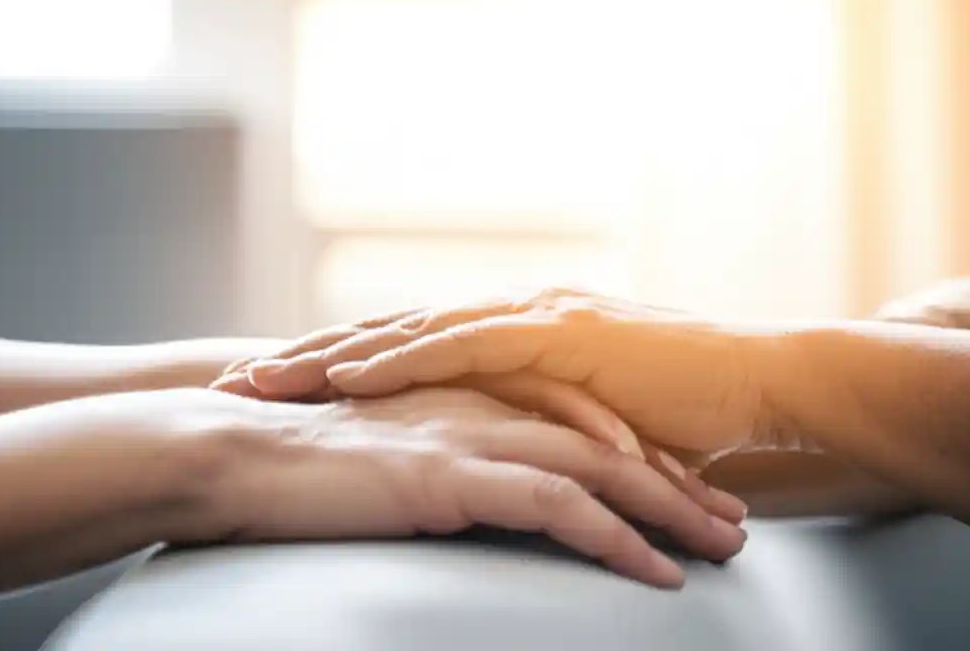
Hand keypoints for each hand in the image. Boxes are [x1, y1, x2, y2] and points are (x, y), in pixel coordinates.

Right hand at [179, 387, 748, 586]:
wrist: (235, 446)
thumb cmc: (303, 462)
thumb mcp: (392, 454)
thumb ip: (443, 458)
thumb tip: (473, 488)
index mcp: (475, 396)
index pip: (579, 426)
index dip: (640, 462)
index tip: (690, 497)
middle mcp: (486, 405)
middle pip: (607, 441)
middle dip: (678, 483)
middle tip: (735, 521)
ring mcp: (472, 434)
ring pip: (599, 467)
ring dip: (669, 509)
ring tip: (724, 547)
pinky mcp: (453, 472)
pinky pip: (556, 505)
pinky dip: (615, 538)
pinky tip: (655, 573)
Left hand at [228, 290, 781, 462]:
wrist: (761, 386)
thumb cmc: (680, 417)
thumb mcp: (583, 429)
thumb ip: (533, 434)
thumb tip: (494, 470)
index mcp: (513, 337)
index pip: (409, 351)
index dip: (339, 371)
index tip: (274, 396)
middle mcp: (512, 317)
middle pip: (389, 335)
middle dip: (308, 359)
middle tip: (234, 382)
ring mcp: (534, 318)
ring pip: (409, 332)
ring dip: (333, 355)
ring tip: (263, 377)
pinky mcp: (560, 335)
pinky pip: (465, 347)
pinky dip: (403, 359)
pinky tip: (348, 375)